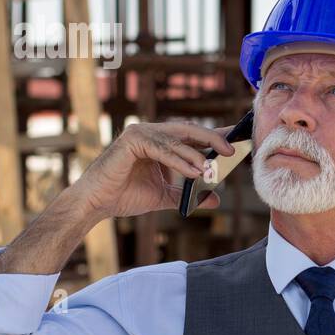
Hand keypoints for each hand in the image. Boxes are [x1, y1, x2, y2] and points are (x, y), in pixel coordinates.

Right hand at [68, 122, 235, 218]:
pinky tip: (195, 171)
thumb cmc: (125, 196)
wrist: (97, 203)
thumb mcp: (165, 196)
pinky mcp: (131, 140)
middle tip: (232, 150)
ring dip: (197, 154)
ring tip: (213, 169)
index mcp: (159, 142)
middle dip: (212, 139)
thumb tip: (216, 200)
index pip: (191, 136)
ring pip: (177, 139)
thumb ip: (188, 195)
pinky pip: (163, 149)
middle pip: (188, 131)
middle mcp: (150, 132)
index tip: (237, 143)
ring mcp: (140, 133)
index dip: (215, 137)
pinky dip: (180, 160)